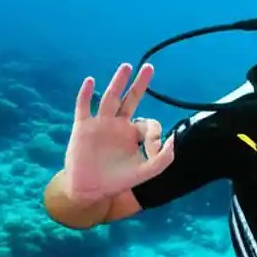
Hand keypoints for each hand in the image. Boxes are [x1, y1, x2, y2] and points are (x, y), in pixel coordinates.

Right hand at [64, 63, 175, 204]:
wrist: (90, 190)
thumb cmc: (119, 180)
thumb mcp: (147, 172)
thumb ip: (163, 158)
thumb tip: (173, 139)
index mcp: (134, 134)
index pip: (150, 123)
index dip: (156, 133)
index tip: (153, 148)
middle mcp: (118, 125)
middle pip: (131, 99)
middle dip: (140, 84)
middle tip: (149, 67)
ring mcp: (100, 124)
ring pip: (110, 98)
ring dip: (118, 82)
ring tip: (126, 67)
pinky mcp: (83, 128)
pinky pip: (83, 107)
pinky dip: (86, 94)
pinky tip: (90, 81)